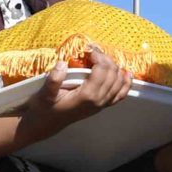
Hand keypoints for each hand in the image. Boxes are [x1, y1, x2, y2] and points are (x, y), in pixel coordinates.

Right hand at [17, 45, 133, 143]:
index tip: (88, 48)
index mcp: (87, 96)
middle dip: (105, 58)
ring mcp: (102, 105)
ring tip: (103, 58)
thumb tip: (62, 63)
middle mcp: (98, 101)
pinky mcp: (103, 106)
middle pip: (112, 73)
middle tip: (93, 51)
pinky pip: (121, 94)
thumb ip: (54, 79)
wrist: (46, 123)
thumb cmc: (45, 108)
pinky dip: (126, 83)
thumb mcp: (44, 93)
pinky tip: (127, 74)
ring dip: (114, 67)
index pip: (102, 70)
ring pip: (119, 82)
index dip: (98, 55)